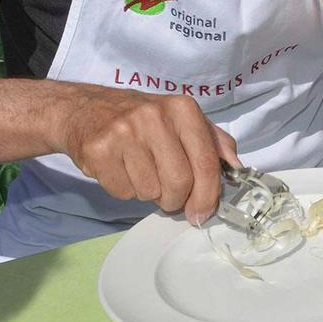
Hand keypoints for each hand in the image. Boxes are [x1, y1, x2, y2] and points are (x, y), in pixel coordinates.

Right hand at [59, 88, 237, 222]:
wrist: (85, 109)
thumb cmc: (142, 119)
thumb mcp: (182, 119)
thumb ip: (214, 142)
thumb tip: (237, 169)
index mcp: (183, 109)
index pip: (206, 162)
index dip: (208, 194)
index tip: (203, 213)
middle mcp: (155, 117)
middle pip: (180, 182)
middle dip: (176, 199)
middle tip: (168, 194)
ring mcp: (124, 133)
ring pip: (150, 191)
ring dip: (149, 193)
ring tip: (141, 171)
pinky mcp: (98, 151)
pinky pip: (123, 192)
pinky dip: (126, 190)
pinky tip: (121, 169)